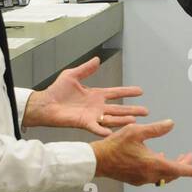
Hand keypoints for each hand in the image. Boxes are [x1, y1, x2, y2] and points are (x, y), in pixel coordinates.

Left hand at [21, 56, 149, 136]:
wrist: (45, 103)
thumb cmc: (57, 90)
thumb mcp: (72, 75)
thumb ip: (86, 69)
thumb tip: (97, 59)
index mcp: (95, 94)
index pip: (115, 93)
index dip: (127, 91)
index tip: (140, 91)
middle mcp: (97, 106)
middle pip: (118, 108)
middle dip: (132, 109)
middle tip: (146, 111)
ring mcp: (92, 116)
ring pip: (112, 118)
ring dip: (123, 120)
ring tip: (136, 121)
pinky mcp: (85, 123)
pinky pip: (97, 127)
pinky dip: (104, 130)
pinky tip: (113, 132)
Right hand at [91, 120, 191, 186]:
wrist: (97, 161)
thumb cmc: (115, 145)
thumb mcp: (136, 131)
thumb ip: (155, 129)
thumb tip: (171, 124)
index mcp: (153, 164)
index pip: (179, 169)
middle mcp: (150, 175)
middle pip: (173, 173)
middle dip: (184, 165)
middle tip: (189, 156)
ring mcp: (142, 179)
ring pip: (164, 176)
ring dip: (172, 167)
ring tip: (175, 157)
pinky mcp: (135, 180)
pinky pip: (154, 177)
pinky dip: (160, 168)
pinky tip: (157, 158)